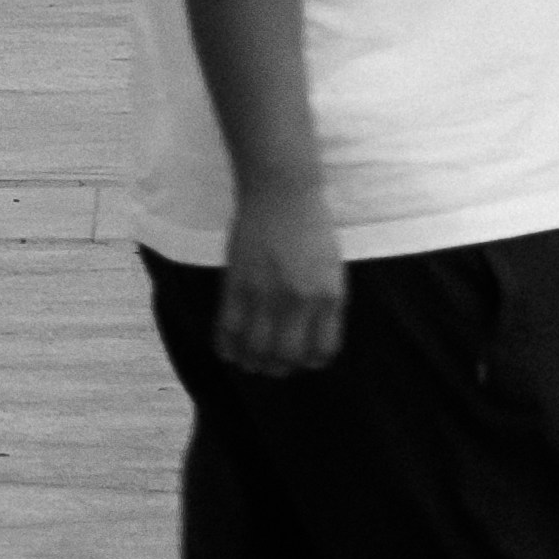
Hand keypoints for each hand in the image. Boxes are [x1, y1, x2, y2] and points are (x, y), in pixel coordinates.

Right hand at [218, 175, 346, 374]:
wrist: (282, 191)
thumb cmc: (311, 226)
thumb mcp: (332, 268)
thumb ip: (324, 302)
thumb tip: (311, 336)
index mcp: (329, 297)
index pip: (322, 350)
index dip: (309, 361)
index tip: (300, 359)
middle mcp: (300, 301)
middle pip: (288, 356)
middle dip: (279, 368)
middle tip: (271, 367)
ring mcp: (267, 293)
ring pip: (257, 347)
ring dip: (253, 361)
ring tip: (249, 363)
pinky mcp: (238, 283)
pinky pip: (229, 326)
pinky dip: (227, 345)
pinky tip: (227, 350)